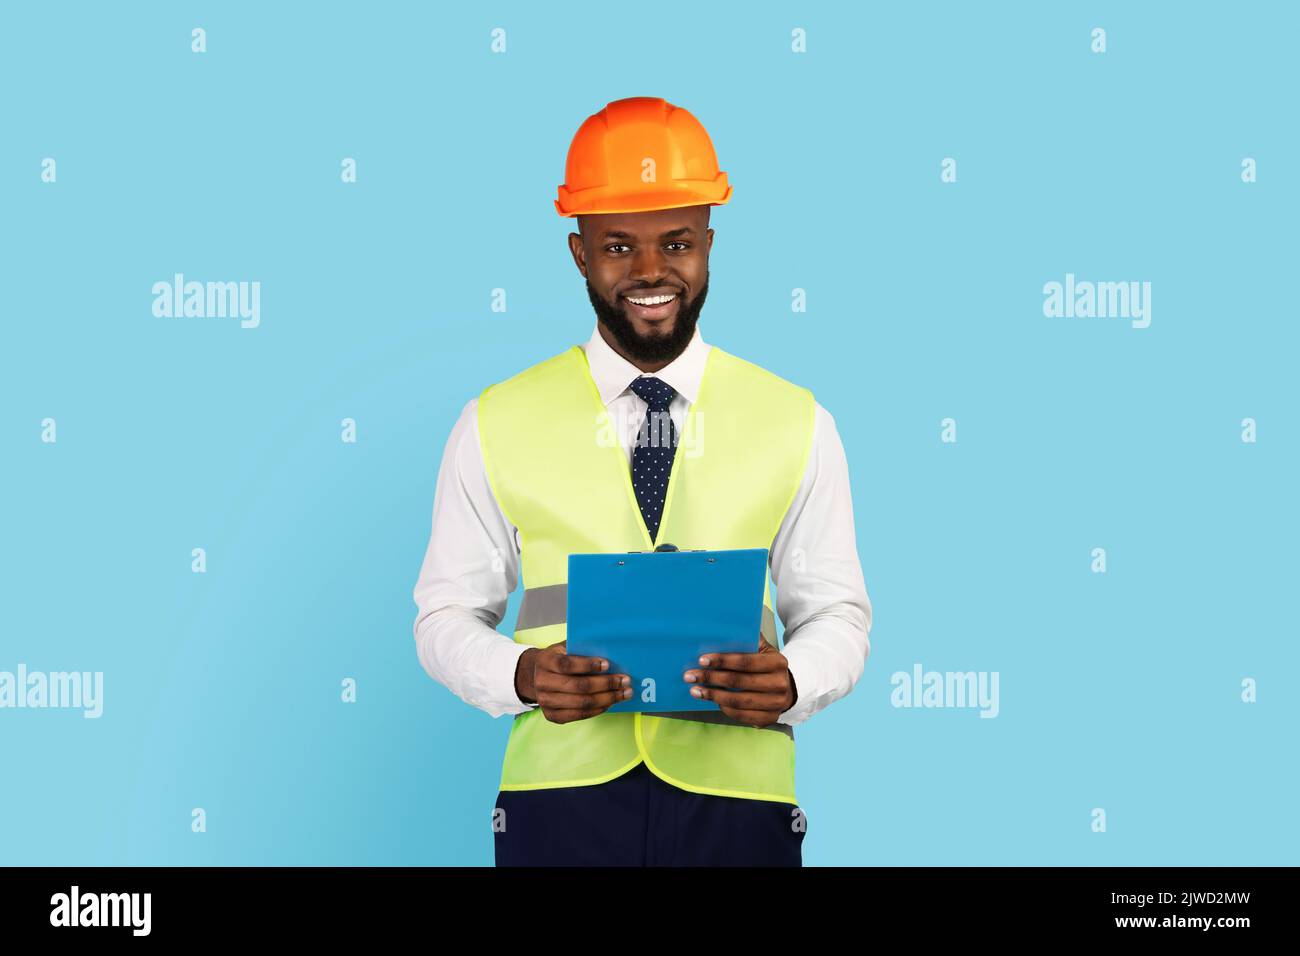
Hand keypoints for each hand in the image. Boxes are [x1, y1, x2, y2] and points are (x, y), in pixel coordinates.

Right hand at [515, 642, 632, 723]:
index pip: (567, 665)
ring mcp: (545, 702)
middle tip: (625, 680)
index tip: (607, 664)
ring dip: (607, 698)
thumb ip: (580, 648)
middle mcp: (542, 683)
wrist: (536, 676)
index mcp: (545, 661)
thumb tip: (609, 650)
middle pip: (578, 686)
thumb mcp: (564, 648)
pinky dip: (598, 709)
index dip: (588, 665)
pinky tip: (611, 702)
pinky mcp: (552, 716)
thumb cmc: (558, 659)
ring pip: (582, 703)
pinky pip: (580, 715)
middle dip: (606, 684)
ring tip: (624, 693)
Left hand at [682, 637, 796, 727]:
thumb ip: (749, 638)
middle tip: (690, 676)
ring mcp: (776, 704)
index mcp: (777, 662)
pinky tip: (713, 701)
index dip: (723, 661)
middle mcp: (779, 684)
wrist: (788, 688)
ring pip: (738, 701)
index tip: (701, 660)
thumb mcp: (764, 649)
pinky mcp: (770, 719)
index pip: (746, 662)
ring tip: (695, 690)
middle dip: (711, 678)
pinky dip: (725, 708)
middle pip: (739, 682)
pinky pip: (742, 716)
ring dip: (713, 696)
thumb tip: (724, 626)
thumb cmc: (767, 665)